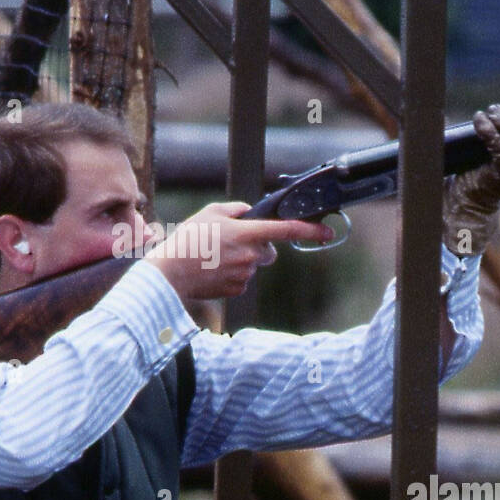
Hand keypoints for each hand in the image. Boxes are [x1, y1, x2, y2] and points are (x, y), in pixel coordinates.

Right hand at [144, 201, 332, 301]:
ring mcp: (245, 274)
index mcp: (247, 233)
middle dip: (258, 246)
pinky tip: (213, 270)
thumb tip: (250, 212)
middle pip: (268, 250)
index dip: (310, 230)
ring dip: (241, 260)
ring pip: (254, 264)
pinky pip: (243, 279)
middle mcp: (250, 255)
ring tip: (214, 256)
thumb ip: (236, 209)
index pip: (286, 230)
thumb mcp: (210, 213)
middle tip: (231, 243)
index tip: (328, 231)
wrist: (171, 273)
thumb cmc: (189, 240)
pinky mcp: (238, 289)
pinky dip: (232, 274)